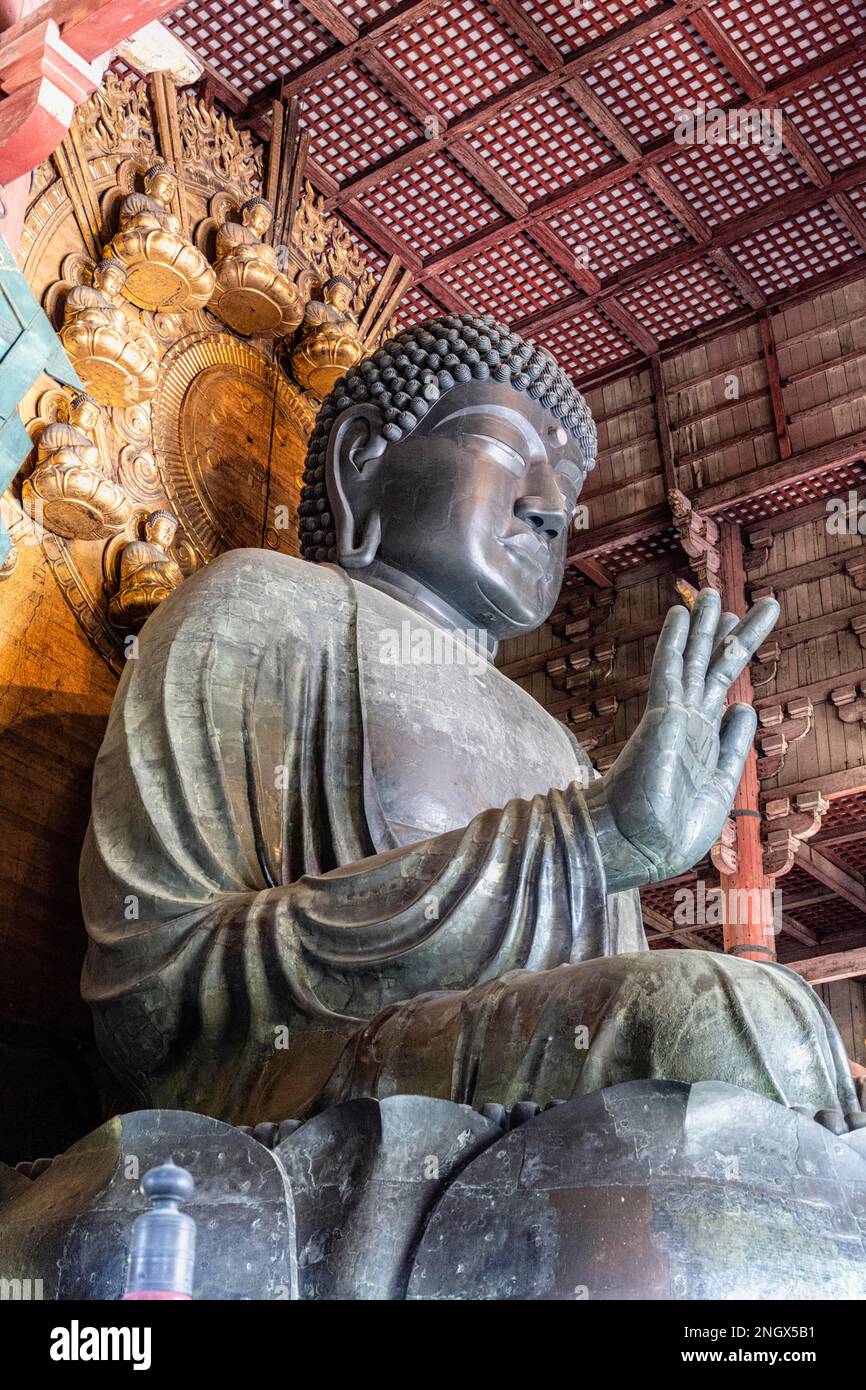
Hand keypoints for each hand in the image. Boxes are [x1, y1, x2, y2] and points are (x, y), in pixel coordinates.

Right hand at [584, 588, 778, 892]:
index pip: (719, 689)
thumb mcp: (720, 784)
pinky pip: (670, 669)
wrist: (641, 846)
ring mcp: (674, 716)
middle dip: (726, 633)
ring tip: (715, 593)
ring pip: (695, 660)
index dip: (731, 658)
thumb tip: (744, 706)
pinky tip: (682, 612)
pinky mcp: (662, 716)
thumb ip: (733, 744)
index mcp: (702, 740)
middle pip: (711, 667)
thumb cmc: (672, 830)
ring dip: (706, 626)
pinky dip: (676, 639)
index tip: (738, 632)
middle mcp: (688, 722)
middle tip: (735, 600)